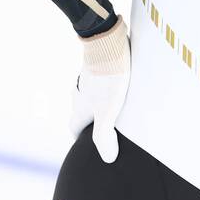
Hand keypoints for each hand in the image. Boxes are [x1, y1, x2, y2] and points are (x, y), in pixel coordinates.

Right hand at [69, 15, 131, 162]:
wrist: (108, 41)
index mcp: (80, 106)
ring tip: (120, 106)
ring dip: (102, 100)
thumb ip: (104, 136)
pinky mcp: (101, 63)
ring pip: (93, 92)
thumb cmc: (109, 79)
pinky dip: (109, 84)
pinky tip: (125, 83)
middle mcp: (81, 91)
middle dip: (93, 119)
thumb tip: (107, 158)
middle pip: (83, 109)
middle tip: (107, 127)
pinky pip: (102, 77)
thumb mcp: (108, 111)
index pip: (74, 126)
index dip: (79, 137)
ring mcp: (90, 76)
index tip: (85, 144)